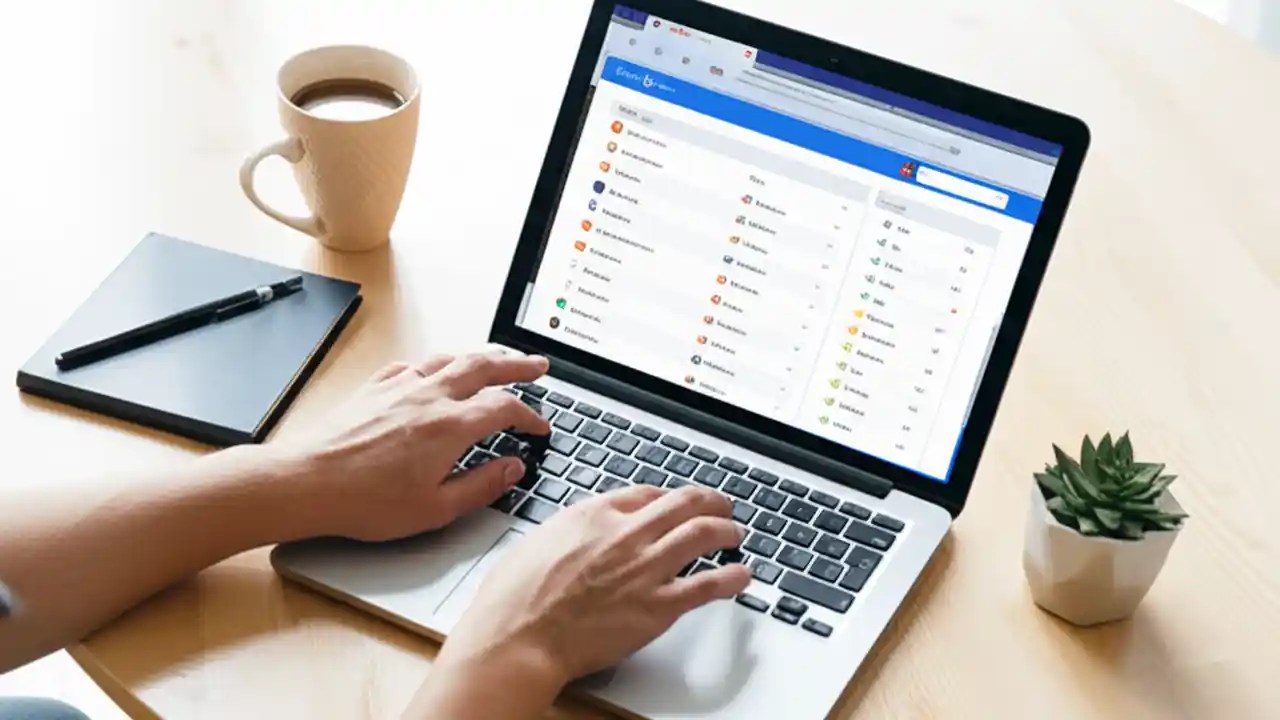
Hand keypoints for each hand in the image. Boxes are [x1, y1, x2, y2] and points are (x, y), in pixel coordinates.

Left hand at [275, 351, 550, 541]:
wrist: (306, 482)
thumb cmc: (365, 502)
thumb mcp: (435, 509)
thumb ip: (481, 485)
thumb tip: (513, 469)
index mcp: (449, 427)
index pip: (505, 408)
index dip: (530, 416)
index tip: (540, 426)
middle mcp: (428, 398)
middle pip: (484, 366)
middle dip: (516, 364)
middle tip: (537, 365)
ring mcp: (399, 388)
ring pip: (449, 359)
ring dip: (480, 356)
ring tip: (495, 359)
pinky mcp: (374, 389)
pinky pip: (412, 365)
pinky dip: (434, 364)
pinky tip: (433, 370)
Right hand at [408, 485, 751, 717]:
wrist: (516, 638)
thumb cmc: (514, 600)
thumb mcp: (536, 541)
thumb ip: (567, 532)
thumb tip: (576, 535)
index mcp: (592, 514)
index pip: (645, 494)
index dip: (667, 498)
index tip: (675, 504)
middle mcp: (624, 534)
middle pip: (682, 504)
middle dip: (708, 502)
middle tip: (720, 507)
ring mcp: (644, 568)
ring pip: (702, 534)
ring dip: (726, 531)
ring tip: (735, 534)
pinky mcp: (657, 606)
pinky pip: (707, 585)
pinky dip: (731, 577)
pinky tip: (741, 575)